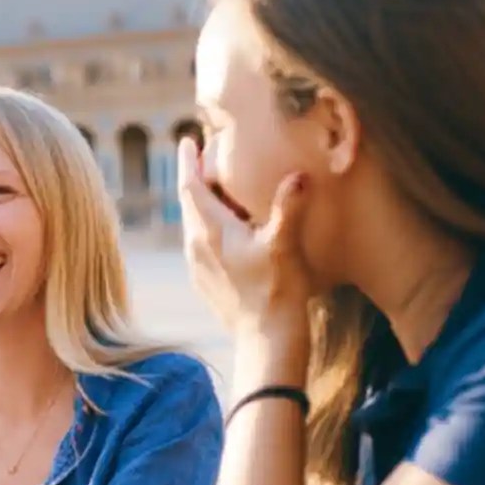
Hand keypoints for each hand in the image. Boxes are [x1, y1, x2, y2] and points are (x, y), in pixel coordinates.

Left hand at [176, 137, 313, 333]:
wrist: (266, 342)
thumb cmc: (277, 293)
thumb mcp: (285, 246)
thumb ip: (288, 208)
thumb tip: (298, 175)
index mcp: (210, 231)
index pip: (190, 187)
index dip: (188, 162)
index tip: (186, 141)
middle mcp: (196, 246)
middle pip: (189, 204)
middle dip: (195, 178)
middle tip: (202, 156)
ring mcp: (199, 267)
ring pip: (195, 225)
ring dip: (202, 204)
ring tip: (217, 188)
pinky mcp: (207, 283)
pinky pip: (201, 244)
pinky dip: (209, 227)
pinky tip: (228, 230)